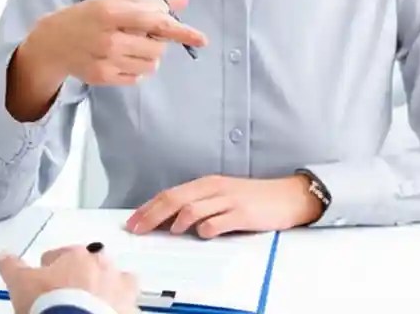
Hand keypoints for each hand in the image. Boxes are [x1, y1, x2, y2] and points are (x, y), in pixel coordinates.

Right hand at [0, 246, 138, 313]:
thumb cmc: (52, 305)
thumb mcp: (20, 284)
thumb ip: (12, 266)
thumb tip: (5, 256)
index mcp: (77, 256)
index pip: (61, 255)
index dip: (50, 268)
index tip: (45, 280)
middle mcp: (103, 268)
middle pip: (94, 265)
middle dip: (84, 275)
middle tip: (71, 294)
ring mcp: (120, 291)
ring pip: (119, 284)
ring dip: (110, 291)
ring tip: (95, 306)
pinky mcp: (131, 312)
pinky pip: (128, 309)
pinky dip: (119, 311)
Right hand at [6, 0, 207, 120]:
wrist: (53, 41)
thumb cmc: (88, 16)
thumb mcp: (114, 1)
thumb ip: (148, 2)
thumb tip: (182, 2)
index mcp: (111, 12)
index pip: (154, 22)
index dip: (180, 30)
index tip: (201, 39)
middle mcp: (109, 37)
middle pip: (157, 46)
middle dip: (156, 40)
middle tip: (139, 34)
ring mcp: (106, 60)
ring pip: (151, 64)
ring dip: (149, 55)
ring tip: (129, 46)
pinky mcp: (103, 78)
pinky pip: (138, 77)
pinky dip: (136, 68)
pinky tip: (120, 58)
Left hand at [125, 174, 322, 238]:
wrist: (287, 196)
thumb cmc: (252, 198)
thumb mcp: (221, 197)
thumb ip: (198, 205)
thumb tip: (169, 221)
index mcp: (205, 184)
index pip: (169, 194)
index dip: (148, 208)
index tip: (133, 222)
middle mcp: (214, 189)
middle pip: (175, 200)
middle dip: (152, 215)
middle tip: (138, 229)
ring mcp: (228, 200)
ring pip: (193, 208)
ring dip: (177, 221)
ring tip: (169, 232)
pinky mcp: (242, 214)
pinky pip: (218, 221)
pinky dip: (206, 229)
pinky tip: (200, 234)